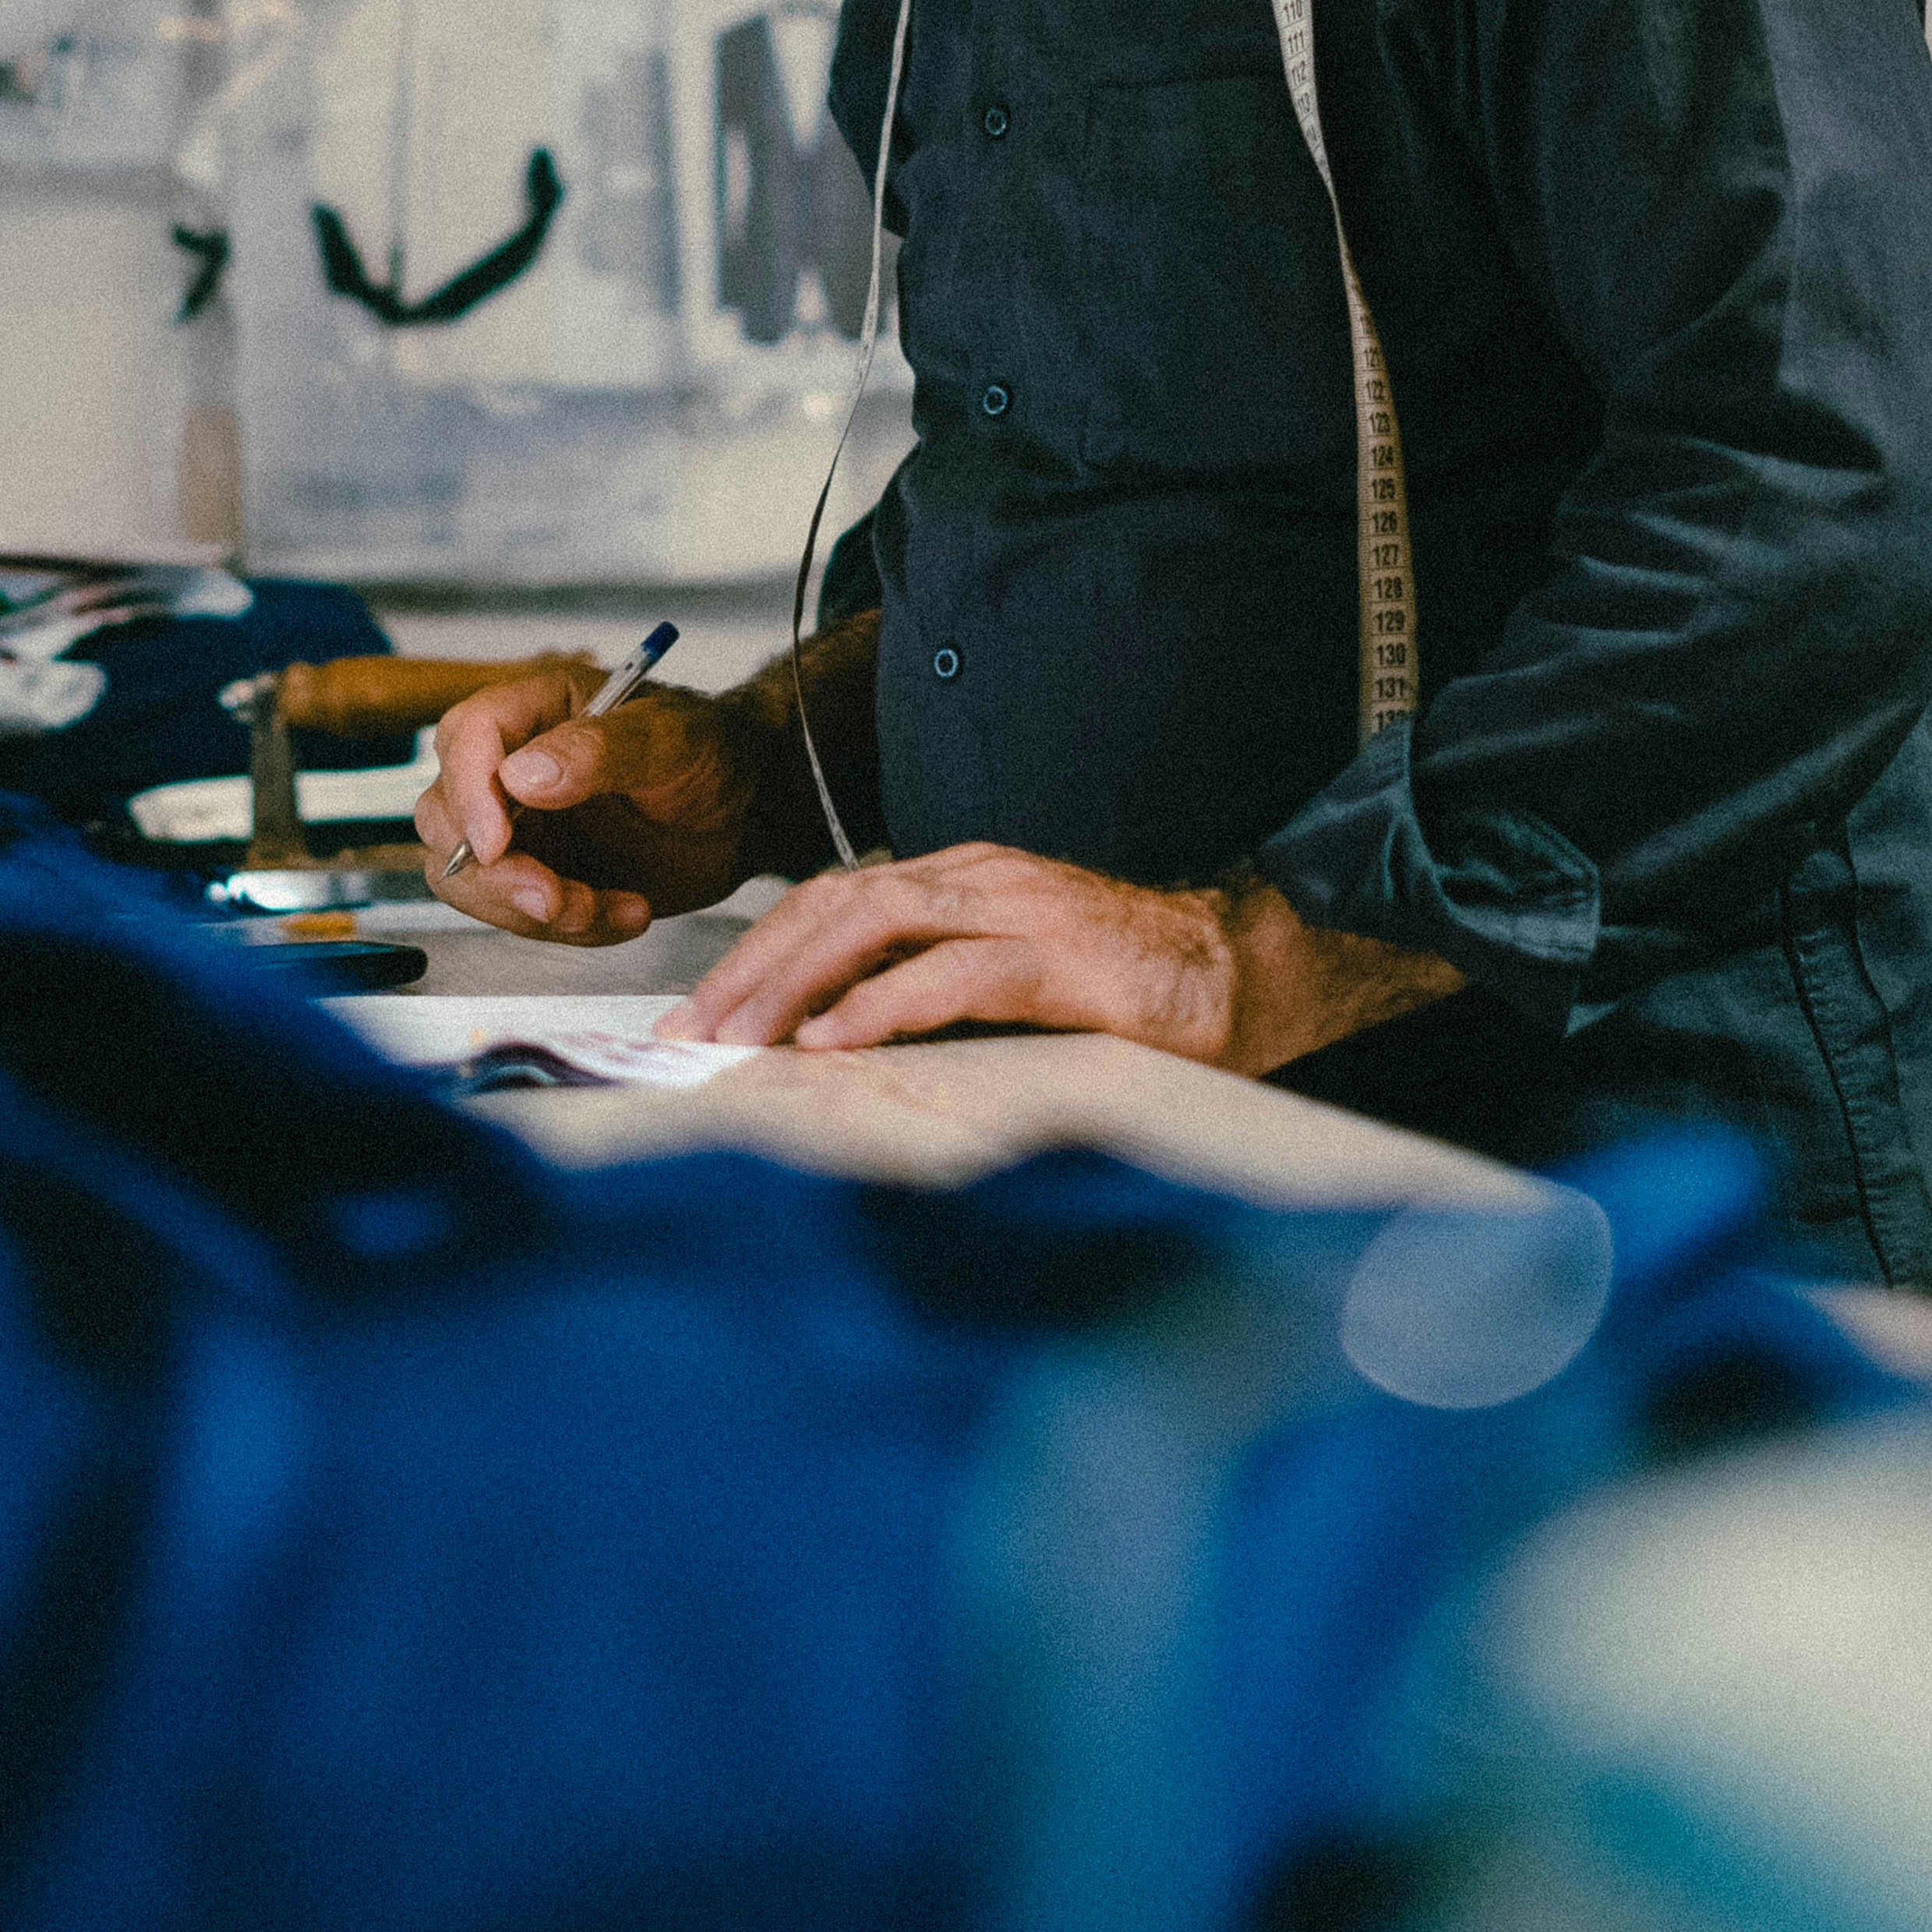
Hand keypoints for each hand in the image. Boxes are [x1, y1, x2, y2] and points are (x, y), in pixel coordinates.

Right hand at [412, 660, 763, 946]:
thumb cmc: (714, 753)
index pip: (467, 736)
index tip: (499, 846)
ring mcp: (522, 824)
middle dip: (495, 873)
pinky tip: (628, 912)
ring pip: (473, 878)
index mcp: (540, 707)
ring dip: (534, 911)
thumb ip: (600, 750)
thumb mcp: (672, 740)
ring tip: (608, 909)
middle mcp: (515, 764)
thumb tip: (522, 776)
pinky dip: (570, 929)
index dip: (468, 793)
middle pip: (445, 816)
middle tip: (557, 899)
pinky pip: (520, 916)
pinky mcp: (540, 874)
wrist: (747, 814)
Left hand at [655, 848, 1460, 1072]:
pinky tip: (835, 1039)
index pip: (831, 900)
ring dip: (796, 981)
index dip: (757, 951)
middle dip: (750, 965)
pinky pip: (957, 974)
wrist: (1244, 968)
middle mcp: (977, 879)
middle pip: (834, 903)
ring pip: (877, 923)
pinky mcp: (1062, 958)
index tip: (695, 1014)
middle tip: (687, 1032)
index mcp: (959, 882)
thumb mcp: (1006, 986)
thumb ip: (931, 998)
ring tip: (737, 1036)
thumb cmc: (1124, 990)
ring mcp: (1019, 909)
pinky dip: (886, 1004)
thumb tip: (830, 1052)